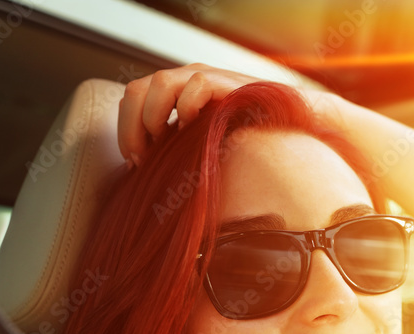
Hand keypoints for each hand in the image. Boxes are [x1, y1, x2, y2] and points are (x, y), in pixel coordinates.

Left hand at [118, 63, 259, 165]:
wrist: (287, 127)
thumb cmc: (245, 143)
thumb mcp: (199, 147)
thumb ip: (175, 150)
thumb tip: (144, 175)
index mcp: (173, 96)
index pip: (131, 101)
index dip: (126, 132)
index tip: (135, 163)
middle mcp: (184, 82)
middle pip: (136, 90)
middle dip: (132, 127)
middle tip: (142, 157)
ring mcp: (205, 78)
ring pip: (160, 82)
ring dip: (155, 116)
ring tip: (164, 142)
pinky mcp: (226, 83)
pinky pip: (196, 85)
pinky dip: (188, 108)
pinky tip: (193, 130)